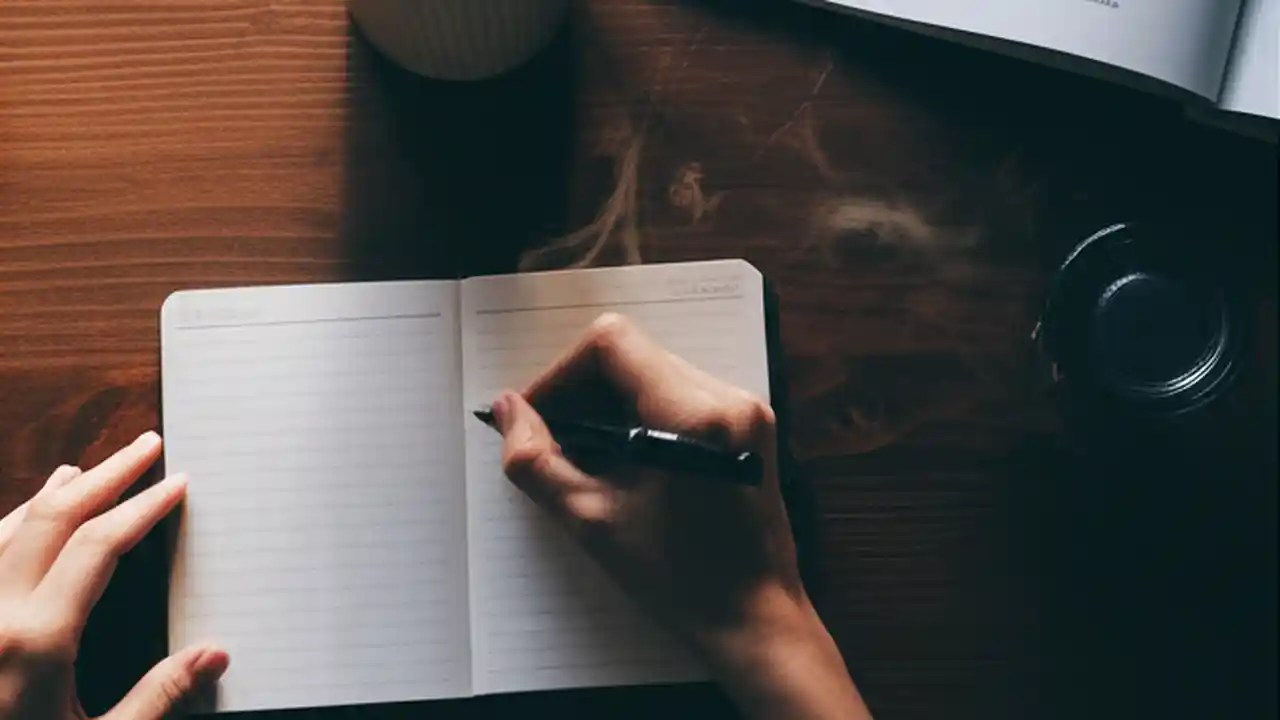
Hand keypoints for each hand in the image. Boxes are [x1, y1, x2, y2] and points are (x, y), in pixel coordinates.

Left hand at [0, 432, 227, 719]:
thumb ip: (157, 698)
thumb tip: (216, 654)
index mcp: (38, 639)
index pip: (100, 545)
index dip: (143, 507)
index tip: (177, 483)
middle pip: (55, 516)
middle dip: (106, 474)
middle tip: (146, 445)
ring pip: (6, 527)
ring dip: (54, 493)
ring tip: (87, 470)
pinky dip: (9, 525)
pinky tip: (22, 521)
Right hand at [489, 314, 870, 718]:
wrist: (756, 619)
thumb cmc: (682, 580)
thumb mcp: (592, 520)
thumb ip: (536, 460)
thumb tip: (507, 410)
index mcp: (695, 415)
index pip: (611, 344)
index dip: (560, 374)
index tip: (538, 418)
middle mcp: (728, 398)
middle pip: (633, 355)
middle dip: (583, 391)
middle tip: (554, 441)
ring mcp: (746, 409)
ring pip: (655, 371)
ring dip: (611, 403)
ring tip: (588, 457)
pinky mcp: (751, 427)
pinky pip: (683, 394)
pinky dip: (643, 415)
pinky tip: (625, 462)